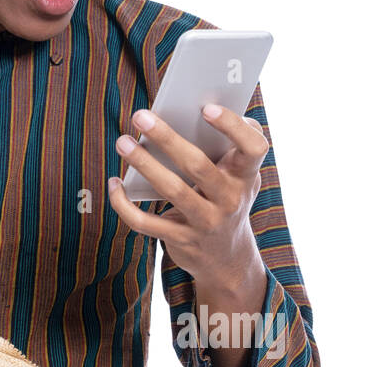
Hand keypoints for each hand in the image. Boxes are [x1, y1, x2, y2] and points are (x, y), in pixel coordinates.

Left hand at [106, 104, 268, 306]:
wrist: (227, 257)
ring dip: (143, 164)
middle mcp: (230, 199)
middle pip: (198, 165)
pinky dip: (124, 204)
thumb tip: (203, 109)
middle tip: (139, 115)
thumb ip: (230, 144)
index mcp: (246, 175)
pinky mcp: (181, 241)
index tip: (206, 108)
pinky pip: (147, 223)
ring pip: (171, 190)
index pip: (253, 148)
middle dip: (167, 138)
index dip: (232, 127)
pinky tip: (114, 184)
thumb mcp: (239, 175)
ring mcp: (206, 222)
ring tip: (123, 142)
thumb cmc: (226, 197)